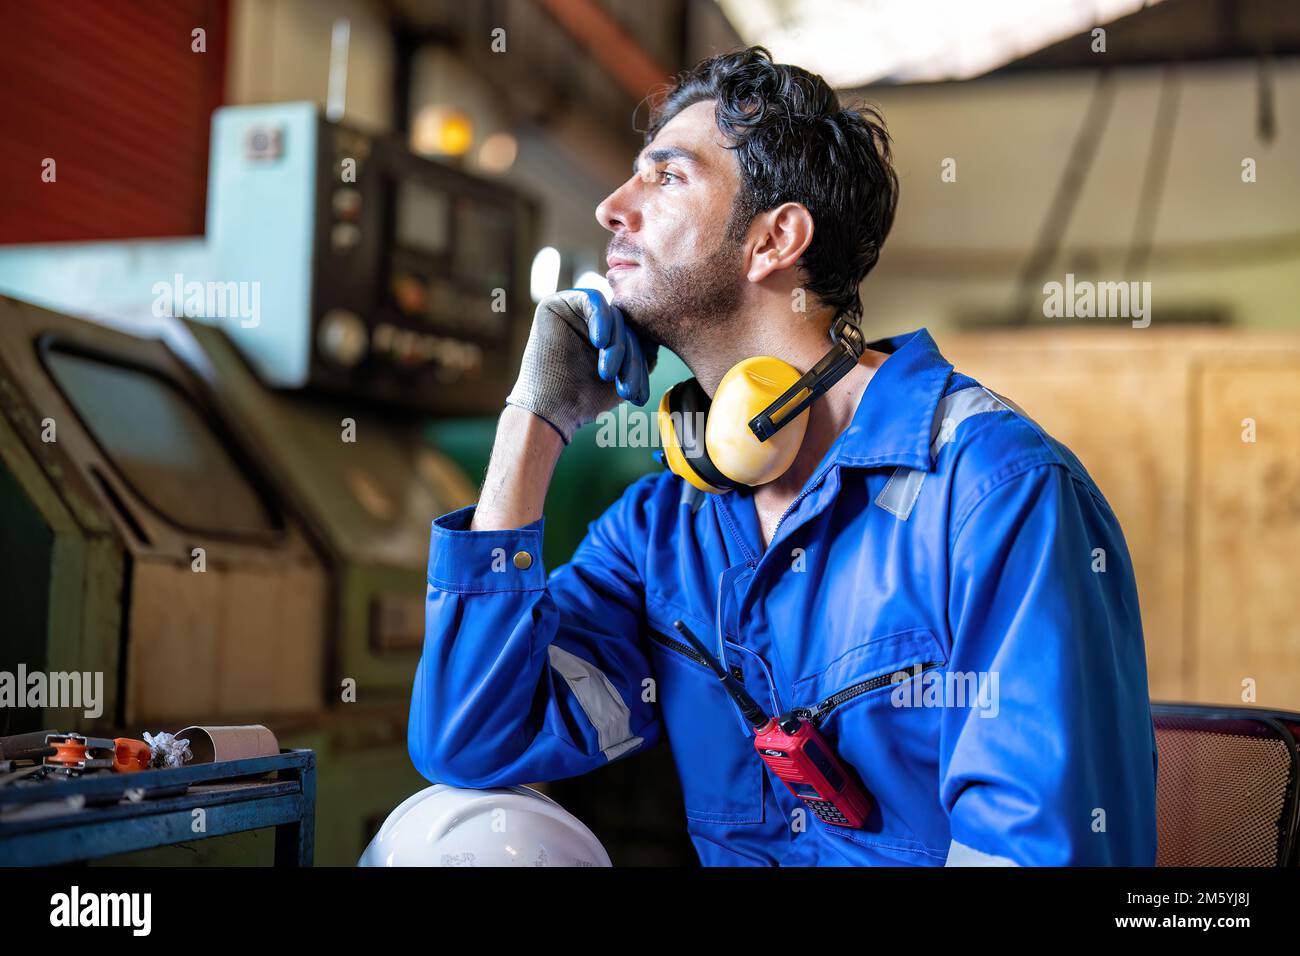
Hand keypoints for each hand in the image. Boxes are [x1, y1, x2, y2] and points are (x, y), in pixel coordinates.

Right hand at [505, 288, 658, 443]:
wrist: (550, 411)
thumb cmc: (584, 401)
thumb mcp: (625, 378)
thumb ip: (643, 357)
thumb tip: (659, 340)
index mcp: (606, 340)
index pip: (635, 338)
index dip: (641, 363)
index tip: (638, 395)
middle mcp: (591, 324)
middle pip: (627, 327)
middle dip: (630, 358)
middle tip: (626, 388)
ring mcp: (575, 312)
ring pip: (614, 315)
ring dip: (617, 345)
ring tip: (609, 373)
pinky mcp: (558, 303)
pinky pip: (592, 299)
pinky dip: (601, 318)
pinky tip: (600, 342)